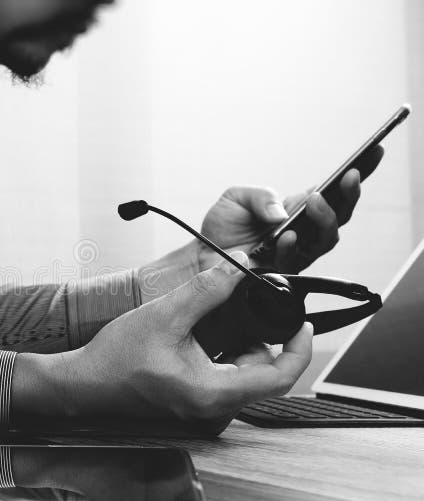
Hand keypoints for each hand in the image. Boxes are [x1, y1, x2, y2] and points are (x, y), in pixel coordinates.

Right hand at [15, 252, 312, 430]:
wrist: (85, 382)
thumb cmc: (116, 358)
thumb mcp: (165, 315)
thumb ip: (206, 290)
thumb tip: (238, 266)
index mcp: (213, 392)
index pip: (280, 376)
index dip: (299, 348)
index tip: (299, 320)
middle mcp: (214, 406)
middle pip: (264, 372)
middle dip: (262, 335)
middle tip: (249, 304)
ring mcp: (204, 405)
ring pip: (245, 373)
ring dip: (242, 343)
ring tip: (221, 315)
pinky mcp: (194, 399)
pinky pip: (226, 376)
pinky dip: (226, 352)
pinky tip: (206, 332)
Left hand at [198, 168, 361, 272]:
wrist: (202, 254)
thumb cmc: (223, 225)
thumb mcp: (236, 198)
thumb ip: (260, 197)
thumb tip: (282, 211)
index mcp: (297, 207)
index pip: (333, 190)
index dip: (356, 174)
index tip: (374, 153)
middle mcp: (304, 229)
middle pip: (340, 214)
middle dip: (348, 195)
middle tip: (347, 179)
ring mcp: (297, 251)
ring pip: (326, 239)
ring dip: (324, 219)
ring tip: (313, 203)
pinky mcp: (283, 272)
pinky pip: (295, 260)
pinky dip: (291, 246)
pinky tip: (286, 235)